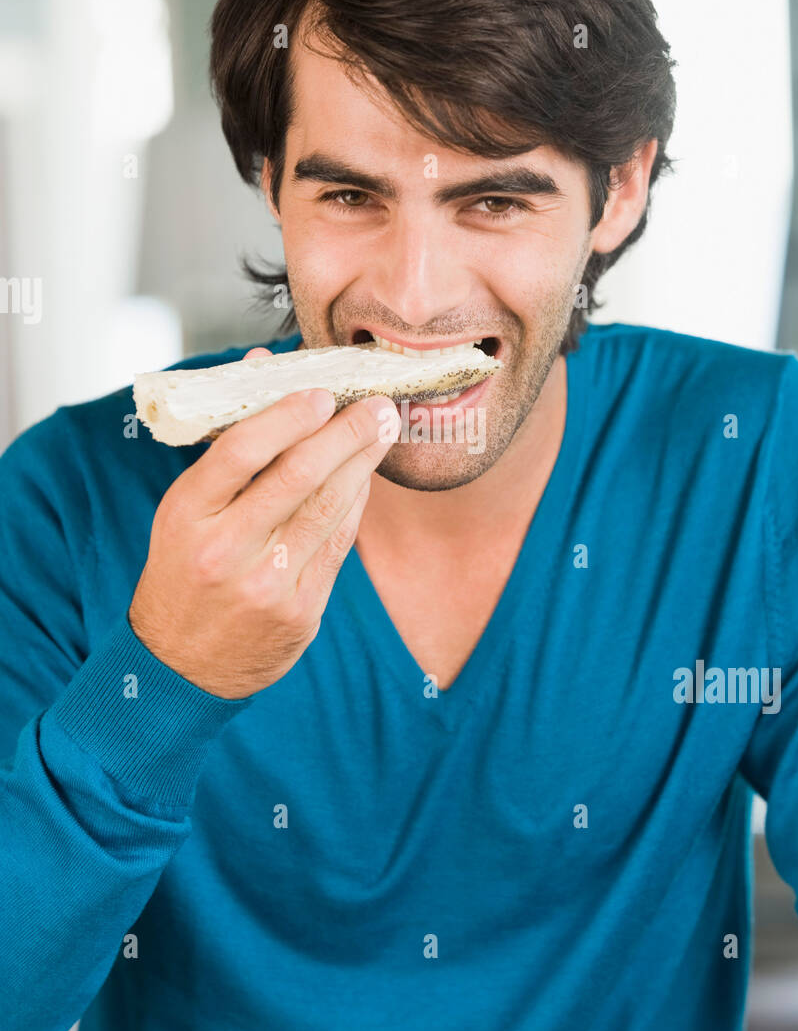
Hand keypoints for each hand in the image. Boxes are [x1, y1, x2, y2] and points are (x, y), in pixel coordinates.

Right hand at [129, 347, 396, 696]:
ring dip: (363, 463)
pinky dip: (355, 505)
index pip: (242, 450)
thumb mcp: (186, 509)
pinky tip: (365, 477)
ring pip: (327, 508)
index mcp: (187, 514)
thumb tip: (266, 366)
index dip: (288, 415)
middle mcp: (225, 549)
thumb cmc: (186, 567)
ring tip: (383, 429)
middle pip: (297, 476)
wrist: (181, 664)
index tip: (322, 393)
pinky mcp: (299, 611)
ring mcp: (265, 584)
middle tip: (378, 405)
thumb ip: (229, 444)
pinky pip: (338, 545)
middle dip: (346, 433)